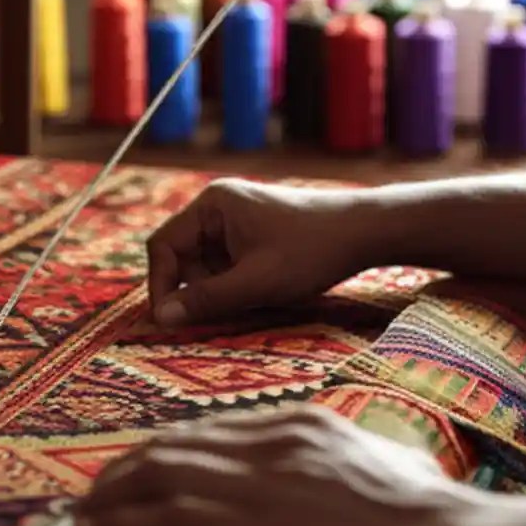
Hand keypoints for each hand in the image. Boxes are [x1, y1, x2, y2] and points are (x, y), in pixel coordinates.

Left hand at [74, 405, 480, 525]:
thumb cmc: (432, 521)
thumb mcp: (384, 474)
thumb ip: (350, 469)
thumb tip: (348, 485)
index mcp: (298, 426)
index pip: (210, 431)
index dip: (166, 451)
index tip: (140, 470)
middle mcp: (269, 441)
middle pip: (174, 445)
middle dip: (126, 469)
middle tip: (95, 492)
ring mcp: (257, 480)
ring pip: (158, 474)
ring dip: (109, 495)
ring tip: (80, 515)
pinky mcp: (251, 524)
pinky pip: (164, 515)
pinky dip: (119, 521)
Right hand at [147, 179, 382, 326]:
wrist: (365, 233)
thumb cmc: (312, 252)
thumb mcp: (256, 283)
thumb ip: (206, 301)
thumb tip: (160, 319)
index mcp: (211, 205)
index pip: (163, 246)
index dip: (161, 285)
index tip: (169, 320)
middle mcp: (218, 208)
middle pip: (182, 259)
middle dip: (196, 291)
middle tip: (222, 314)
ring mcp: (235, 222)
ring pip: (205, 268)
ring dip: (219, 292)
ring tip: (253, 300)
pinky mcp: (251, 237)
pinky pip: (226, 267)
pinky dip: (235, 287)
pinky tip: (262, 293)